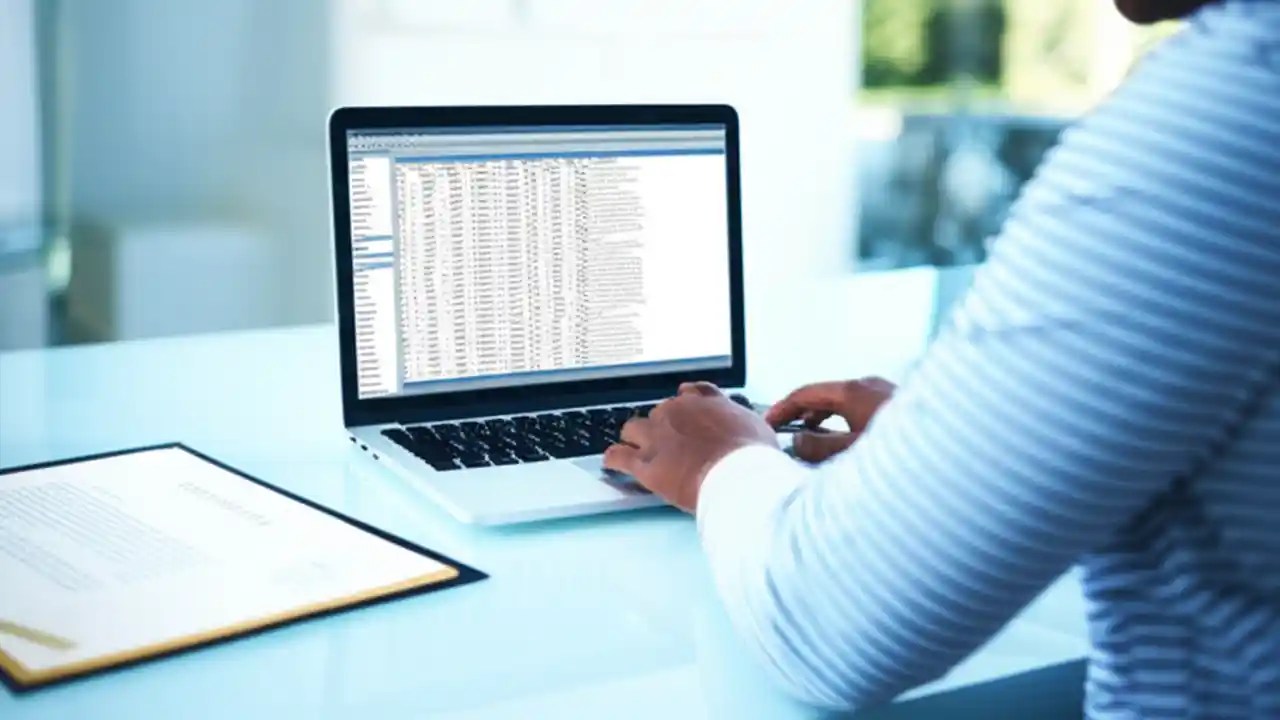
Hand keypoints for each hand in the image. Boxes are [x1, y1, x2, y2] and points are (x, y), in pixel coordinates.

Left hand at [603, 382, 778, 512]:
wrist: (737, 475)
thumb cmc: (751, 456)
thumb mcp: (756, 427)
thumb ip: (743, 424)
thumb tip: (748, 431)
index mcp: (706, 401)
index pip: (690, 393)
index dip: (686, 403)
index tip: (686, 408)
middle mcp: (678, 412)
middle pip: (661, 411)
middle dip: (663, 424)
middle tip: (667, 439)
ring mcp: (658, 436)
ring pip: (634, 428)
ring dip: (635, 436)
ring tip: (635, 445)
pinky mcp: (646, 463)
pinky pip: (619, 456)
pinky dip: (614, 459)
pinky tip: (611, 462)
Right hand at [764, 377, 896, 462]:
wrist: (953, 450)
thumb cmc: (906, 448)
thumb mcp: (853, 451)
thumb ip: (819, 448)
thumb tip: (798, 442)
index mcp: (853, 392)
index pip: (805, 394)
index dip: (782, 409)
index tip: (768, 421)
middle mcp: (868, 386)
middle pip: (823, 397)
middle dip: (800, 414)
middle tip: (783, 430)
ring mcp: (884, 393)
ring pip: (843, 402)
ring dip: (822, 418)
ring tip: (809, 436)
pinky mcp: (897, 405)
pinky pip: (859, 408)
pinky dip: (841, 419)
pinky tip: (843, 436)